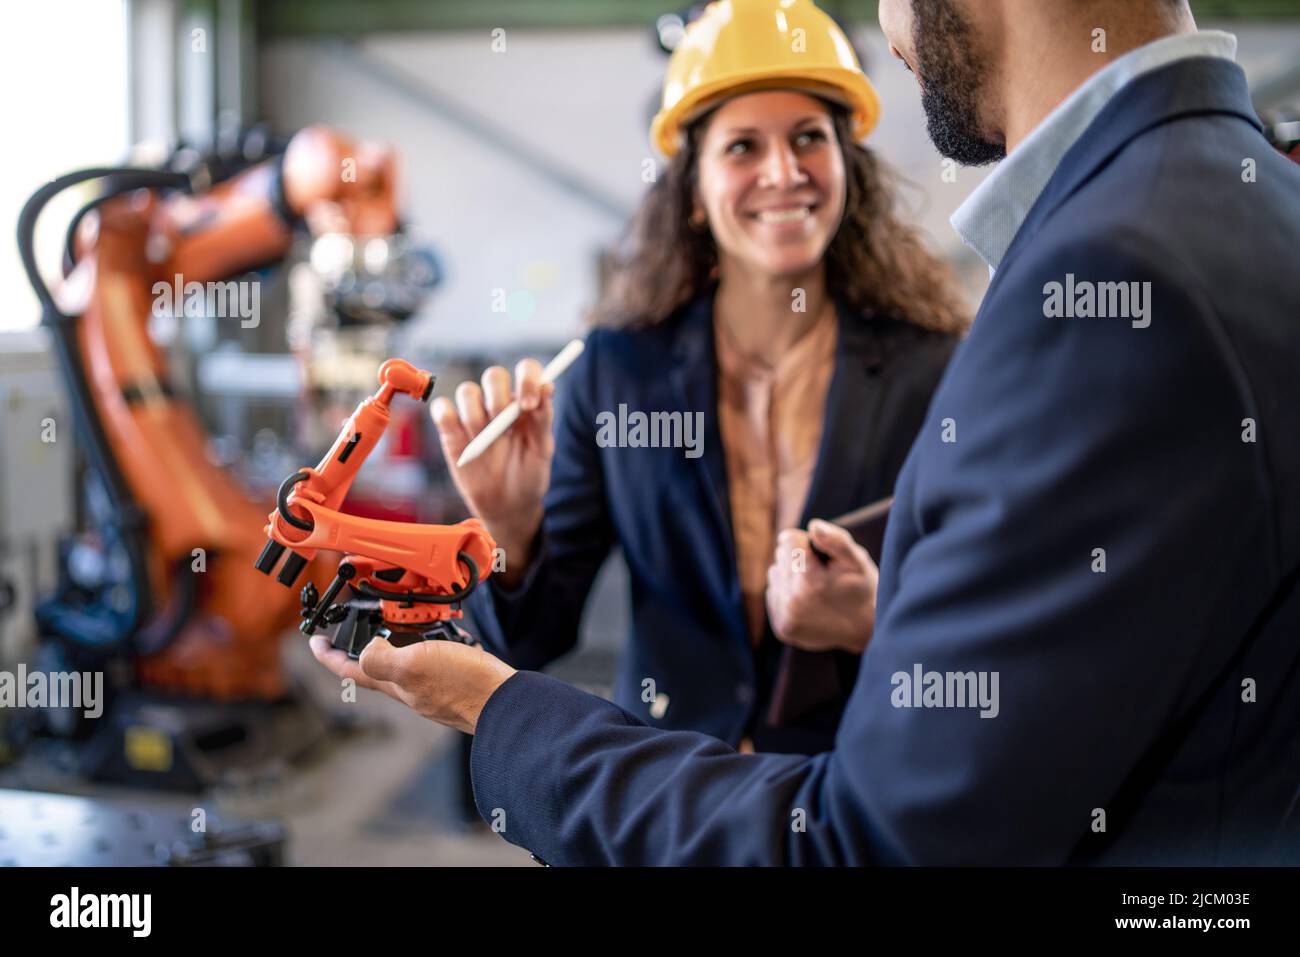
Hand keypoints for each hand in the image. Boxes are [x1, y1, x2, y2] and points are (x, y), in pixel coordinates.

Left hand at [309, 635, 515, 734]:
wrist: (503, 701)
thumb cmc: (462, 685)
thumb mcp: (413, 665)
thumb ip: (382, 658)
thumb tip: (368, 647)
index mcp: (394, 684)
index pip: (351, 670)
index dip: (328, 656)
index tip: (314, 640)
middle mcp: (410, 688)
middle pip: (376, 665)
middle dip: (364, 643)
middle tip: (359, 621)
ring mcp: (433, 686)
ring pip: (406, 659)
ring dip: (401, 637)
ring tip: (404, 618)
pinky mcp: (454, 681)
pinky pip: (433, 657)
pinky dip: (432, 641)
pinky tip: (443, 631)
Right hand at [431, 359, 554, 584]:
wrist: (506, 506)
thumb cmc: (529, 476)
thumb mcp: (542, 451)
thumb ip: (544, 419)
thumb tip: (548, 386)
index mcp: (525, 403)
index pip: (527, 370)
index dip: (527, 379)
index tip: (528, 404)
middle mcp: (499, 403)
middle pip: (494, 376)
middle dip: (498, 397)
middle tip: (504, 423)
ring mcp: (473, 415)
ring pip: (467, 391)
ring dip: (475, 415)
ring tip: (484, 442)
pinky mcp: (451, 430)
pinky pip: (442, 409)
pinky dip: (446, 416)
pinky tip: (461, 437)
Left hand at [765, 519, 878, 653]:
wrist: (865, 630)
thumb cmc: (862, 589)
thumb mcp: (857, 561)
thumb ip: (836, 540)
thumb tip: (814, 525)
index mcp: (810, 579)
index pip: (788, 539)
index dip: (807, 542)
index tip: (821, 556)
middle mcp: (793, 599)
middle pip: (780, 556)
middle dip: (799, 558)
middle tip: (822, 574)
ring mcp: (786, 616)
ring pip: (775, 573)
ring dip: (791, 575)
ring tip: (815, 587)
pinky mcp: (782, 628)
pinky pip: (773, 593)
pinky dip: (787, 593)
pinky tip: (807, 600)